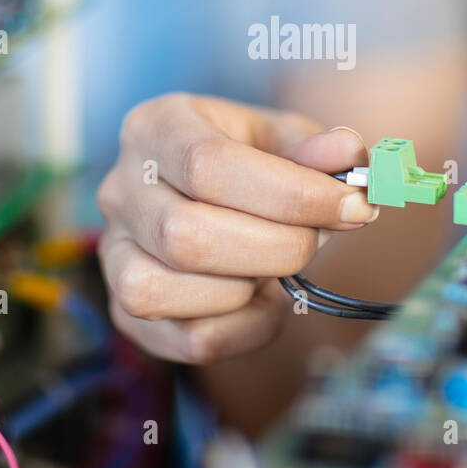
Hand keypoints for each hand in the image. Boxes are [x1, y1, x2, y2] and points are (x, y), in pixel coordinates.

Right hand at [96, 93, 377, 363]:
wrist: (212, 203)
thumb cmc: (250, 165)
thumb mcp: (285, 140)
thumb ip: (318, 150)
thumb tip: (349, 154)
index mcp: (155, 128)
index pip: (209, 165)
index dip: (290, 193)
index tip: (352, 205)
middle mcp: (120, 190)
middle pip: (186, 235)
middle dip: (276, 247)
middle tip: (319, 239)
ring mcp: (114, 254)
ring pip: (170, 292)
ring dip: (249, 287)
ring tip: (278, 264)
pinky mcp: (127, 312)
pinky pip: (189, 340)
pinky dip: (246, 329)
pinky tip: (264, 300)